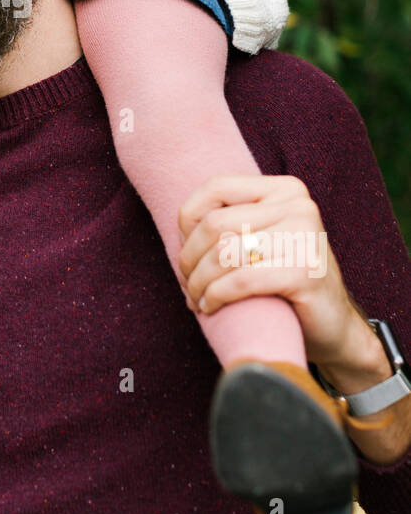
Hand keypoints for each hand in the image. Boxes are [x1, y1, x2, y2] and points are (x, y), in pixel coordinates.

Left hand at [177, 174, 360, 366]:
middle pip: (215, 223)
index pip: (216, 186)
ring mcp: (304, 237)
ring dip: (199, 282)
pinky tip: (210, 307)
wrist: (334, 326)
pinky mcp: (304, 272)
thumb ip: (231, 222)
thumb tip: (180, 228)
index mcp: (285, 189)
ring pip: (223, 254)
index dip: (188, 219)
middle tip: (187, 283)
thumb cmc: (285, 281)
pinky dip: (216, 296)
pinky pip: (239, 281)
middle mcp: (299, 205)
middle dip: (189, 258)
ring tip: (195, 298)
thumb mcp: (261, 240)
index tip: (184, 249)